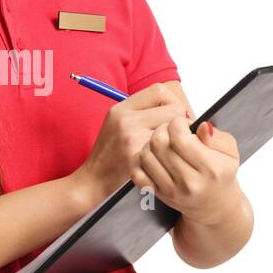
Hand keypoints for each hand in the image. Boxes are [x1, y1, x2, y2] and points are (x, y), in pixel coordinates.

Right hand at [71, 83, 189, 205]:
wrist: (93, 182)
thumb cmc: (108, 155)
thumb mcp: (117, 125)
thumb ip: (141, 113)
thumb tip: (177, 109)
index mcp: (120, 109)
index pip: (158, 91)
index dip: (172, 101)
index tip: (174, 114)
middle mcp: (126, 120)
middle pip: (172, 109)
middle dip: (180, 122)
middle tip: (179, 135)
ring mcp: (132, 139)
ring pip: (174, 131)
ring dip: (178, 140)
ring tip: (173, 149)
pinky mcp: (139, 159)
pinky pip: (169, 150)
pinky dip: (171, 155)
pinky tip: (165, 162)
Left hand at [130, 114, 242, 225]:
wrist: (215, 205)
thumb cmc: (221, 174)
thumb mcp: (230, 153)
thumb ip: (217, 137)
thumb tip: (202, 126)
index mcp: (210, 169)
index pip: (180, 138)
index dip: (177, 123)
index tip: (182, 124)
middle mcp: (189, 182)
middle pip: (159, 143)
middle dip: (163, 129)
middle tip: (171, 131)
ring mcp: (171, 190)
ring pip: (146, 156)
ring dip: (151, 143)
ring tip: (164, 143)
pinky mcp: (158, 195)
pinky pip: (137, 173)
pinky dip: (141, 161)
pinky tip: (154, 157)